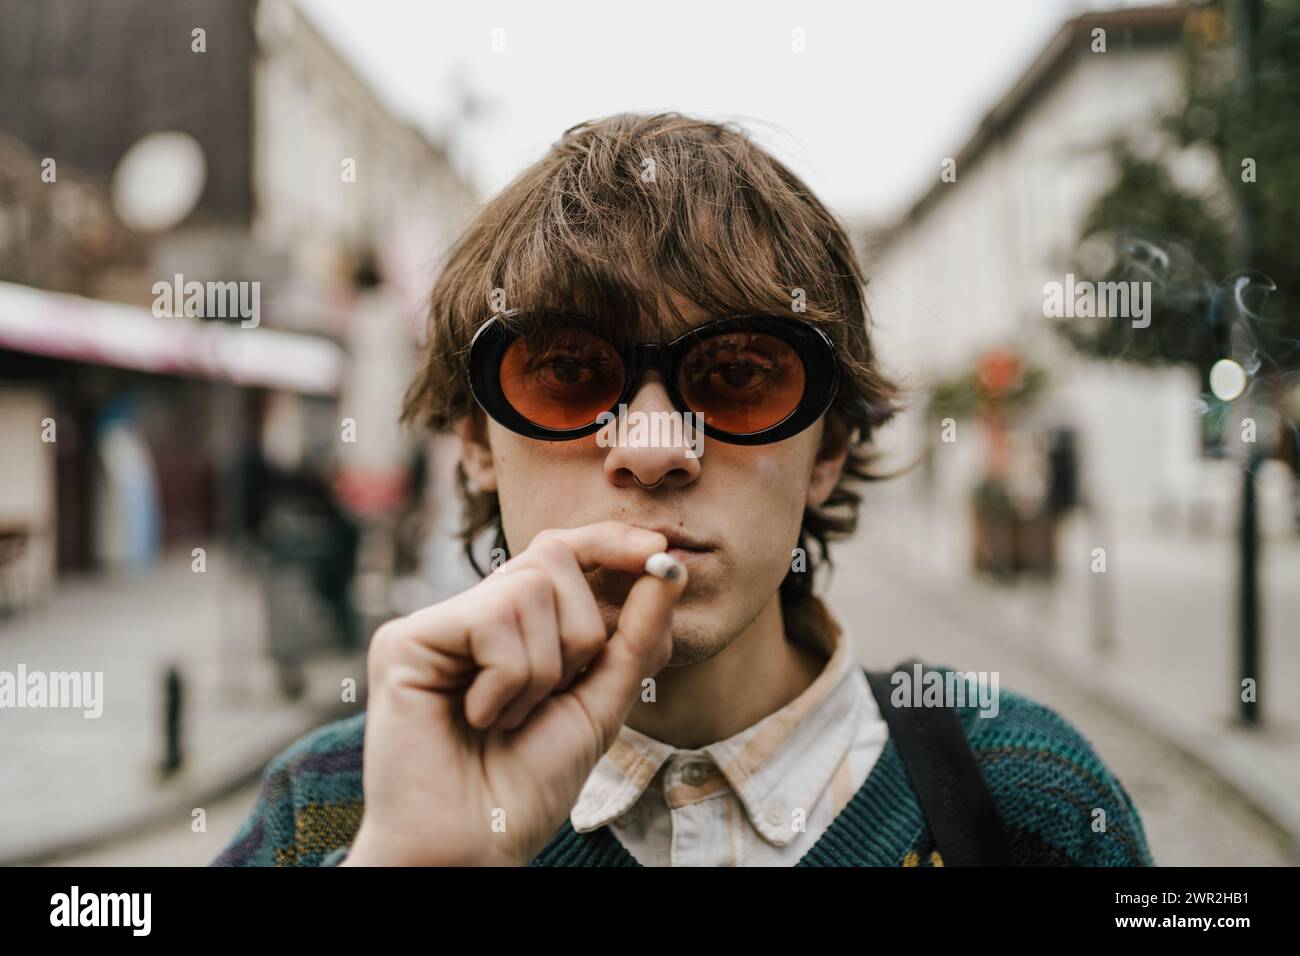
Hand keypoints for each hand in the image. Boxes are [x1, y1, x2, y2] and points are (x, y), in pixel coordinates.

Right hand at [342, 521, 685, 865]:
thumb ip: (634, 637)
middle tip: (557, 695)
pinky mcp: (404, 640)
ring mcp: (437, 625)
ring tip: (509, 719)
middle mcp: (471, 614)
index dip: (610, 543)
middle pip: (552, 558)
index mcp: (514, 626)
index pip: (563, 553)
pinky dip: (508, 680)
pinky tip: (478, 718)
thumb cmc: (527, 785)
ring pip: (529, 588)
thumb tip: (669, 566)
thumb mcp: (600, 703)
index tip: (660, 552)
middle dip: (582, 632)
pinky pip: (492, 620)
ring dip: (544, 669)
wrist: (471, 846)